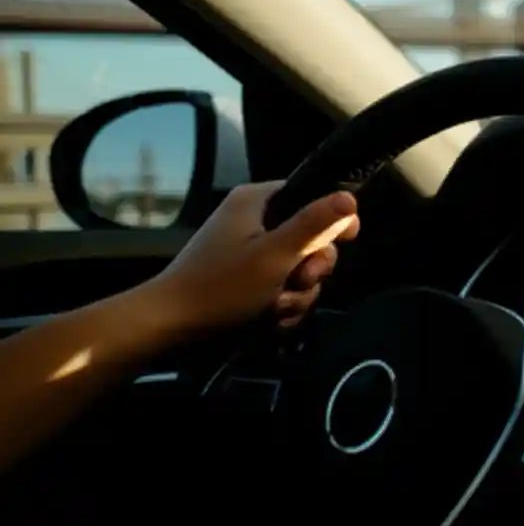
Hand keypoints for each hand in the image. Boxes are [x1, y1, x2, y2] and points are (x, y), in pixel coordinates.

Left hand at [153, 181, 359, 333]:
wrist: (170, 329)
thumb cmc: (222, 286)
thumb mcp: (274, 254)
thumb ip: (314, 225)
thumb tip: (351, 198)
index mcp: (258, 202)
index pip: (312, 196)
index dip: (332, 220)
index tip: (345, 241)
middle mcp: (256, 222)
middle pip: (313, 240)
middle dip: (310, 269)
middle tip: (297, 282)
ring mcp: (253, 255)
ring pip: (301, 272)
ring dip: (297, 295)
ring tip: (274, 308)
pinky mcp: (250, 283)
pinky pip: (285, 291)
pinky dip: (282, 308)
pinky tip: (269, 319)